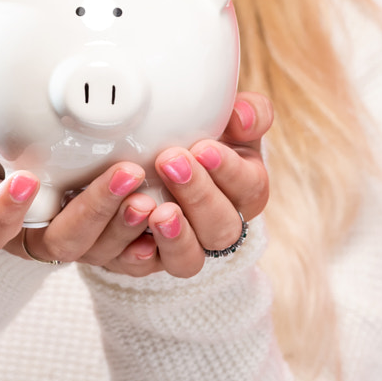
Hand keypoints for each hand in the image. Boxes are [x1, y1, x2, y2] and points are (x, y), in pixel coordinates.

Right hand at [0, 31, 151, 263]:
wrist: (2, 153)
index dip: (4, 214)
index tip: (24, 178)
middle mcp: (28, 233)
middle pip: (59, 243)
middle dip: (94, 210)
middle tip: (126, 172)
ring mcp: (68, 236)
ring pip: (101, 252)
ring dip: (129, 222)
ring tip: (155, 186)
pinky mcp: (102, 238)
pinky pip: (131, 255)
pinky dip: (153, 238)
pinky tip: (172, 210)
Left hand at [88, 91, 273, 278]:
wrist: (132, 156)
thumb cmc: (189, 137)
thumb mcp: (223, 120)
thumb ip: (246, 112)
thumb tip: (244, 116)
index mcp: (241, 191)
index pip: (251, 189)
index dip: (230, 171)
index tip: (203, 148)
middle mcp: (214, 227)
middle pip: (222, 229)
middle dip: (198, 196)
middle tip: (170, 163)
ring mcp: (178, 247)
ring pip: (187, 260)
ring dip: (174, 237)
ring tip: (152, 208)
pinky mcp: (138, 259)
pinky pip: (137, 269)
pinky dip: (133, 255)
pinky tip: (130, 240)